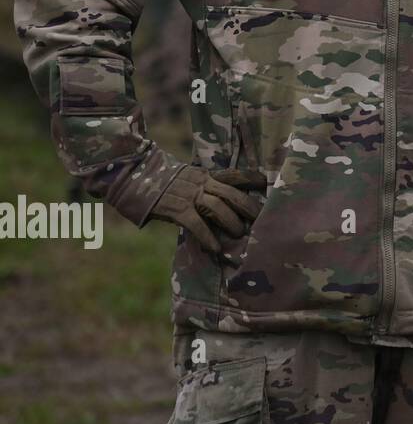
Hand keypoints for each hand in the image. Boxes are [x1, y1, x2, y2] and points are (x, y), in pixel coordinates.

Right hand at [147, 165, 266, 263]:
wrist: (134, 176)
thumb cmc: (161, 183)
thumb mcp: (187, 178)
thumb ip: (204, 187)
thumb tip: (222, 203)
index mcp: (205, 175)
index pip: (235, 175)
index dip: (253, 180)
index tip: (269, 185)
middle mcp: (200, 183)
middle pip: (232, 193)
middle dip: (249, 207)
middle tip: (262, 219)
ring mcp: (188, 195)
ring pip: (217, 207)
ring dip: (231, 222)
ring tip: (240, 234)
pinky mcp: (175, 208)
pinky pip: (196, 223)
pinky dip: (207, 236)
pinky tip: (215, 248)